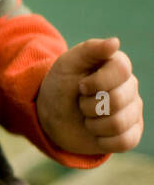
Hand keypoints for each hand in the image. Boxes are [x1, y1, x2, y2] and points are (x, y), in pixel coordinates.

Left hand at [36, 37, 142, 154]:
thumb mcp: (67, 64)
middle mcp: (130, 87)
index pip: (121, 71)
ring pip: (119, 123)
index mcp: (118, 66)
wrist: (51, 114)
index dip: (96, 82)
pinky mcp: (130, 133)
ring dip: (93, 124)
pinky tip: (95, 132)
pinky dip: (103, 140)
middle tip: (80, 103)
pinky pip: (125, 141)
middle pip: (118, 100)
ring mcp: (133, 111)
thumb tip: (115, 42)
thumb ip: (89, 50)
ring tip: (86, 117)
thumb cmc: (60, 85)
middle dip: (89, 105)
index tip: (80, 85)